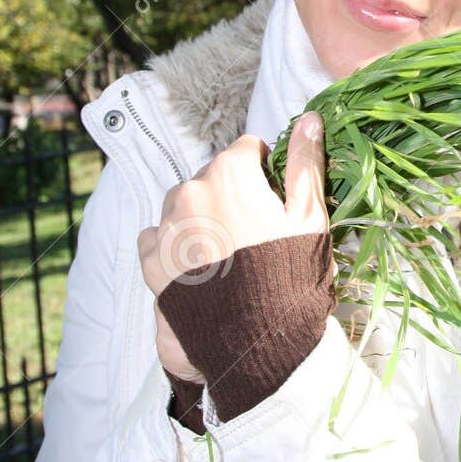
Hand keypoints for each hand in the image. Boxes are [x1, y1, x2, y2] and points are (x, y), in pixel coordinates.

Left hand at [137, 111, 328, 380]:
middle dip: (229, 195)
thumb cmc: (293, 278)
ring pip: (181, 206)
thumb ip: (304, 163)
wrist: (260, 344)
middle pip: (210, 177)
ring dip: (198, 218)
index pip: (245, 149)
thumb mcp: (309, 218)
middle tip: (252, 233)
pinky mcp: (151, 262)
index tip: (273, 199)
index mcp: (229, 174)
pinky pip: (154, 237)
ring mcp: (165, 228)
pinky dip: (170, 244)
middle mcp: (189, 192)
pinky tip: (196, 267)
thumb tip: (309, 118)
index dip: (263, 172)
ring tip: (224, 254)